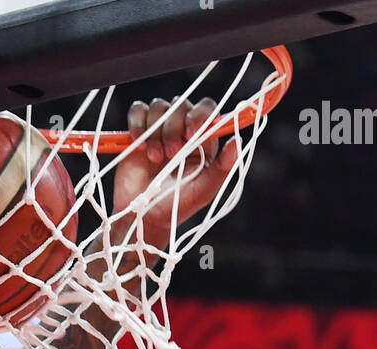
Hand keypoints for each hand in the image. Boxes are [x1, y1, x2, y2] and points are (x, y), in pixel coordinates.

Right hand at [112, 98, 238, 250]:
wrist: (145, 217)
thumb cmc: (176, 206)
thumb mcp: (203, 191)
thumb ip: (222, 168)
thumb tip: (238, 141)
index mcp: (202, 140)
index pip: (206, 110)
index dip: (199, 115)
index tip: (192, 133)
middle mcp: (182, 129)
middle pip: (181, 104)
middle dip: (175, 127)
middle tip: (171, 154)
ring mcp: (159, 129)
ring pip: (159, 106)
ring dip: (156, 130)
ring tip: (155, 158)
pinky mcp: (138, 132)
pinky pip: (138, 110)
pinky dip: (138, 124)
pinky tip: (140, 147)